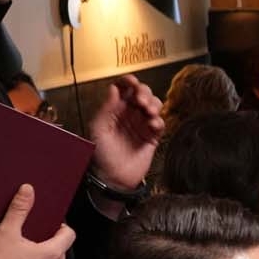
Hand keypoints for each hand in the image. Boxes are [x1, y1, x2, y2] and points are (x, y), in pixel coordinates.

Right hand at [0, 184, 74, 258]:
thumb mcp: (7, 231)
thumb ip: (19, 210)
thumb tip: (27, 191)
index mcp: (52, 254)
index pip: (70, 234)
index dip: (59, 226)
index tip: (47, 223)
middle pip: (63, 245)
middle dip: (50, 238)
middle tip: (33, 235)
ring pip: (56, 257)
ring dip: (45, 250)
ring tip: (28, 246)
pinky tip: (26, 257)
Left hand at [86, 76, 163, 194]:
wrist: (114, 177)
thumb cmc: (102, 155)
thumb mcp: (98, 128)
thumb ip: (106, 108)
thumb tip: (114, 89)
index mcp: (114, 109)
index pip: (123, 88)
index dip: (128, 81)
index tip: (131, 81)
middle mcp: (129, 114)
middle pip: (142, 93)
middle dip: (144, 93)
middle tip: (140, 101)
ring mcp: (141, 124)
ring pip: (154, 105)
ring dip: (153, 104)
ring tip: (148, 112)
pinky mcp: (152, 137)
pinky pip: (160, 123)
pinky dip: (158, 121)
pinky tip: (152, 125)